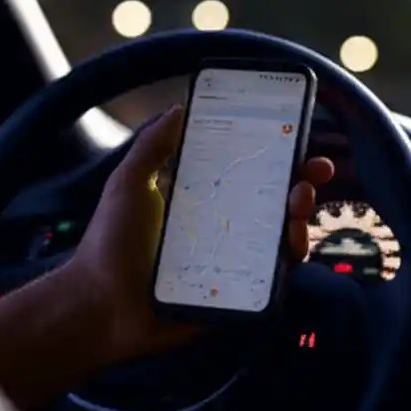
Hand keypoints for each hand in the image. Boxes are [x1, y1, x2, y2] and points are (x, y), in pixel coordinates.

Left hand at [65, 105, 334, 364]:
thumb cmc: (110, 242)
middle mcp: (225, 228)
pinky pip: (273, 278)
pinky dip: (287, 261)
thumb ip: (153, 146)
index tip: (300, 139)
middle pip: (277, 204)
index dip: (280, 157)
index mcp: (204, 199)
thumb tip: (180, 107)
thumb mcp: (129, 183)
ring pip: (283, 239)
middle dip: (303, 185)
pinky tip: (289, 247)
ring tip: (298, 210)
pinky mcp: (237, 295)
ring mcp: (234, 262)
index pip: (251, 173)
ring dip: (300, 220)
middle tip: (311, 175)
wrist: (100, 304)